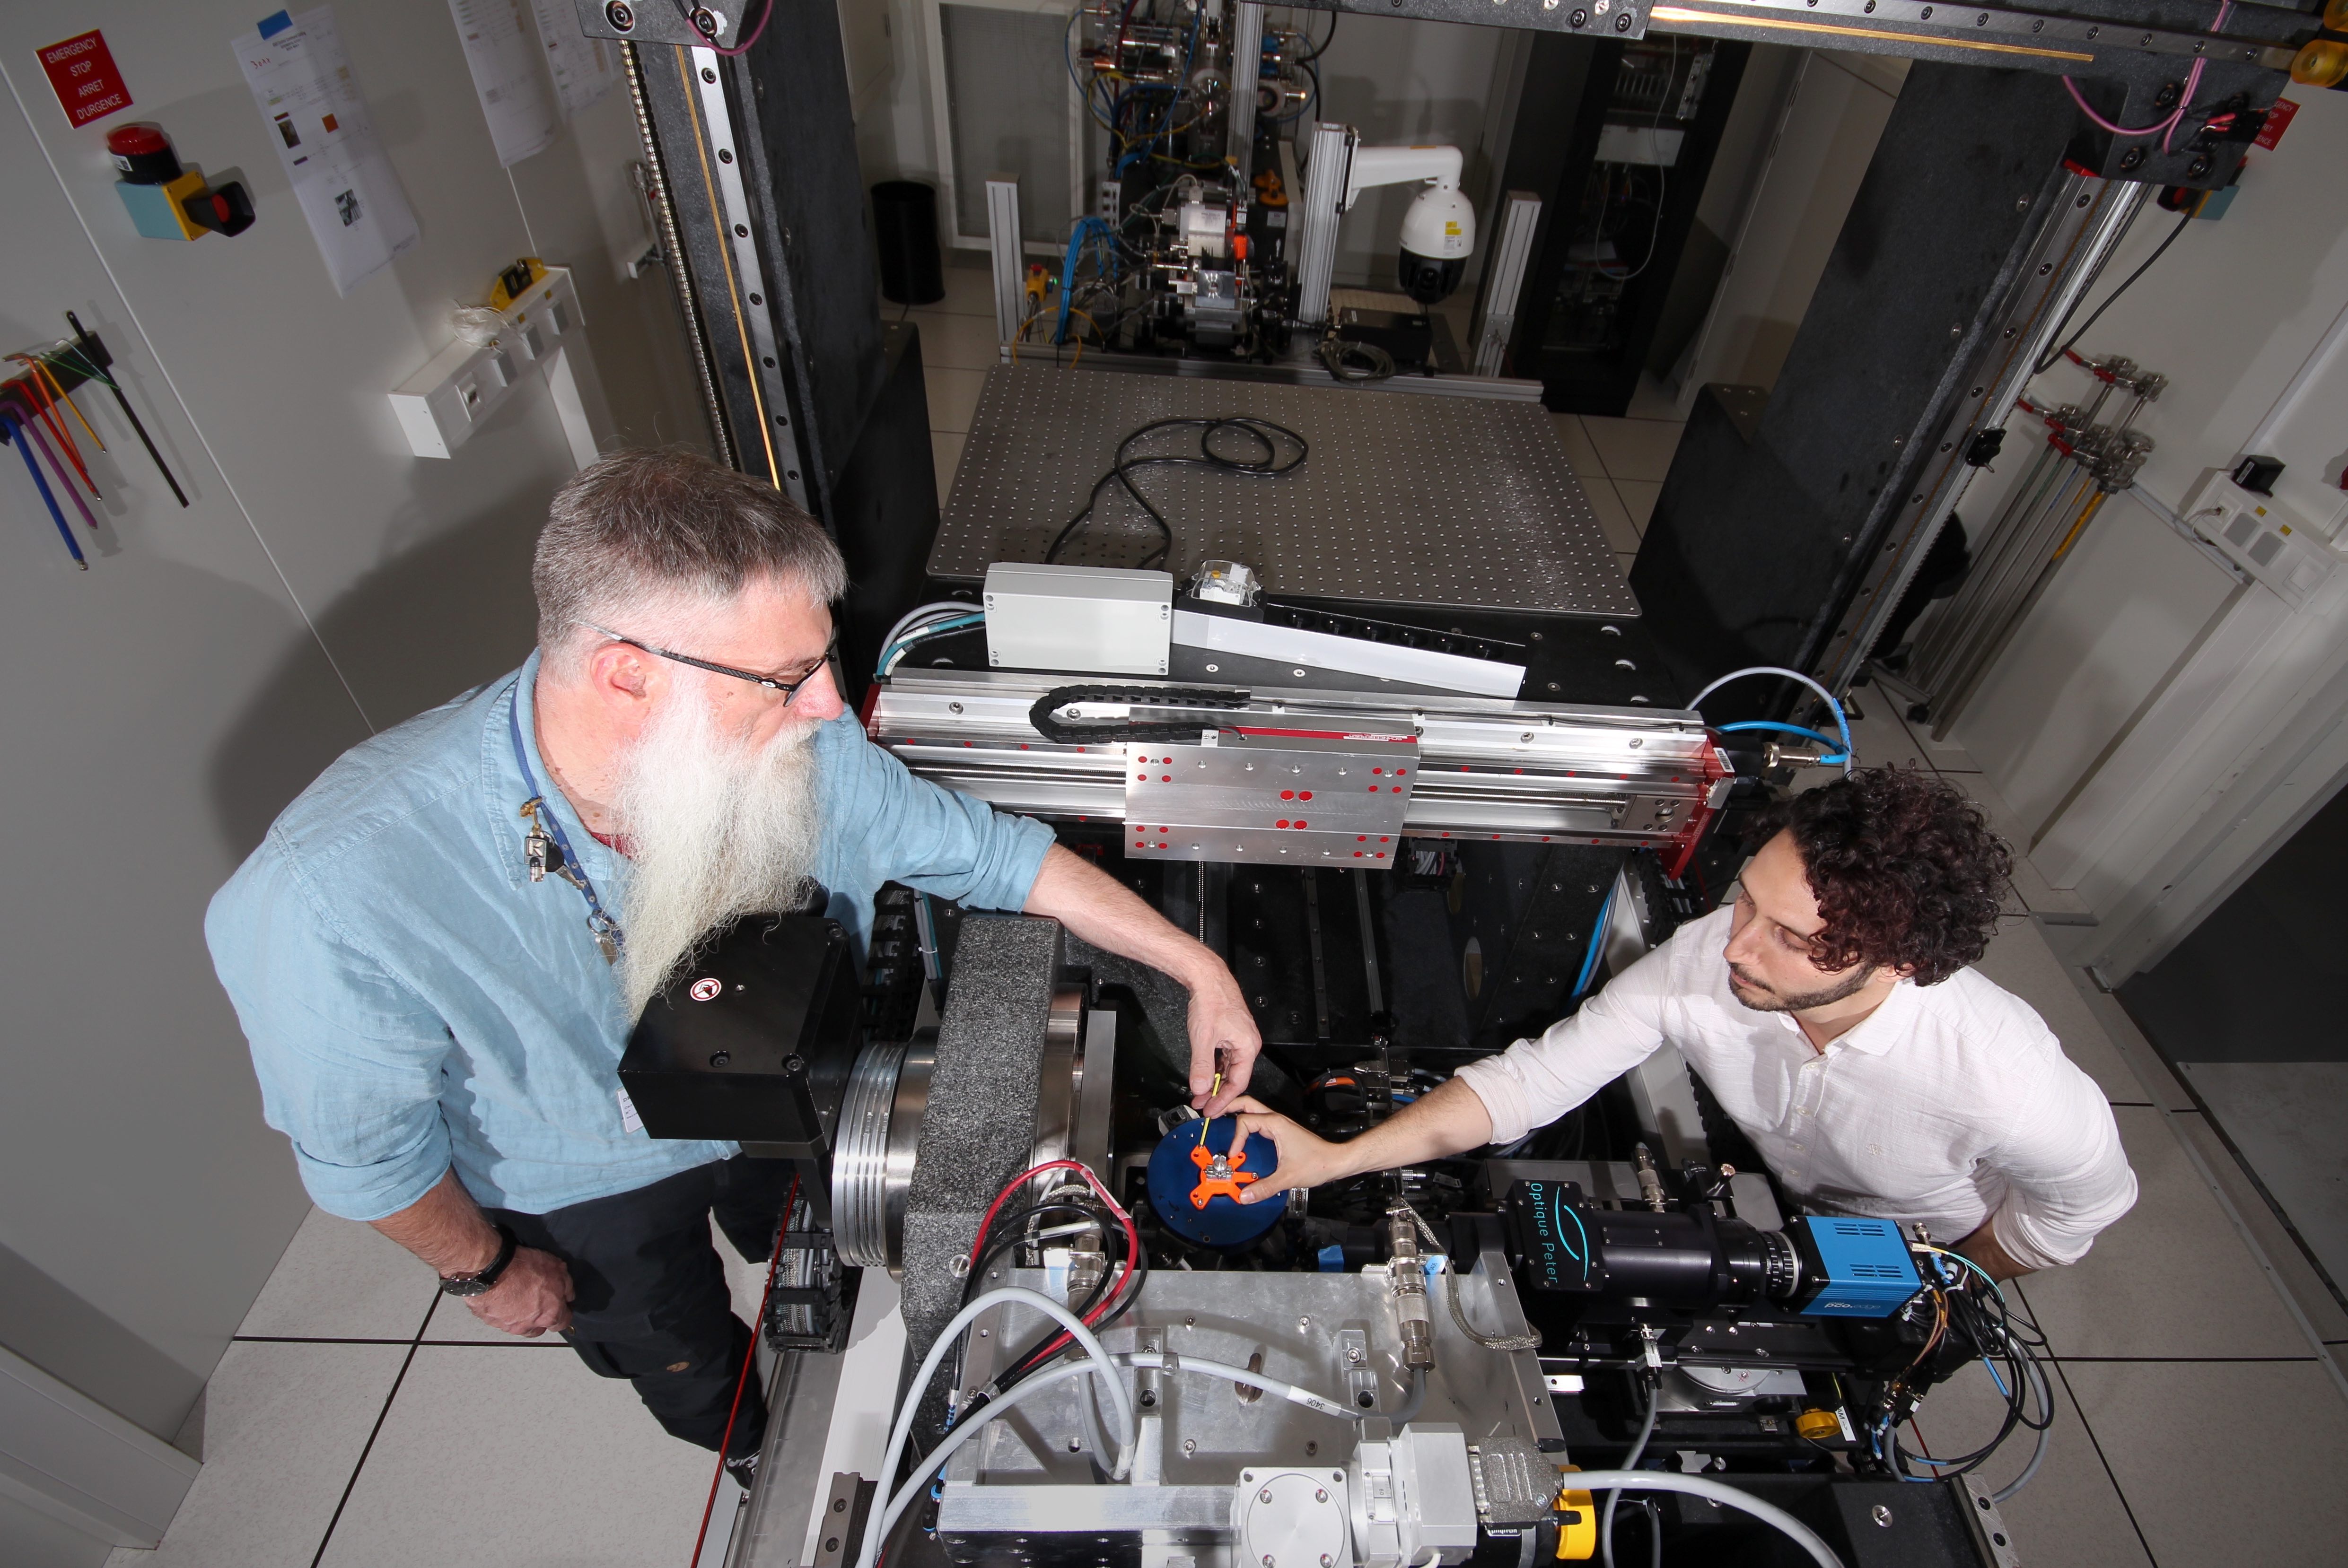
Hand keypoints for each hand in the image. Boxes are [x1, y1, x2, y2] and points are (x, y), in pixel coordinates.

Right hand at [466, 1247, 574, 1336]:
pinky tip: (503, 1298)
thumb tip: (568, 1296)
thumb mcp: (557, 1268)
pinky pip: (501, 1320)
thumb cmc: (524, 1267)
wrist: (491, 1269)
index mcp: (550, 1314)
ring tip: (520, 1301)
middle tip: (539, 1303)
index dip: (565, 1312)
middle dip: (542, 1319)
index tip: (562, 1305)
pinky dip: (504, 1312)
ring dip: (523, 1318)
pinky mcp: (491, 1321)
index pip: (563, 1322)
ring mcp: (508, 1325)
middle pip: (540, 1329)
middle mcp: (530, 1325)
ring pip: (520, 1327)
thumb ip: (567, 1286)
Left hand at [1186, 974, 1261, 1114]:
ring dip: (1215, 1081)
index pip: (1238, 1083)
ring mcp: (1240, 1038)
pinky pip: (1226, 1057)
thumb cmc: (1211, 1002)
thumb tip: (1200, 1088)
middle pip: (1235, 1077)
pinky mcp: (1232, 1033)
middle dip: (1218, 1093)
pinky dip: (1216, 1068)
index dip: (1224, 1100)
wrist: (1208, 977)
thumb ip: (1202, 1066)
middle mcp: (1248, 1043)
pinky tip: (1206, 1074)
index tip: (1211, 1110)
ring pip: (1229, 1067)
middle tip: (1203, 1104)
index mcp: (1248, 1046)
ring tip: (1200, 1093)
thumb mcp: (1203, 1038)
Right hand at [1229, 1096, 1355, 1203]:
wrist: (1336, 1161)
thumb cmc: (1318, 1163)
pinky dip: (1247, 1125)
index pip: (1245, 1121)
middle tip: (1213, 1113)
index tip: (1234, 1154)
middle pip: (1247, 1103)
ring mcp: (1279, 1125)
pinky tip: (1241, 1136)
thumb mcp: (1288, 1177)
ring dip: (1237, 1113)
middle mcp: (1276, 1120)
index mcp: (1276, 1124)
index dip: (1235, 1137)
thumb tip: (1244, 1196)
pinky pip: (1259, 1122)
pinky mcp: (1281, 1132)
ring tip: (1222, 1120)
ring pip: (1253, 1110)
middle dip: (1228, 1106)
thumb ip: (1264, 1187)